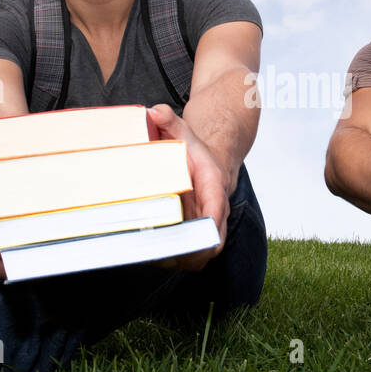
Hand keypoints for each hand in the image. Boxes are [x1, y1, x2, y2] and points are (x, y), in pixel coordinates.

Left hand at [147, 104, 227, 270]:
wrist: (212, 158)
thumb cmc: (196, 149)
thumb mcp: (182, 130)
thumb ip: (169, 120)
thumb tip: (154, 112)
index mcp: (214, 185)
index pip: (216, 211)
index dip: (206, 228)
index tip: (193, 238)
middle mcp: (215, 209)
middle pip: (212, 242)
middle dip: (191, 253)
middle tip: (164, 256)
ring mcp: (208, 223)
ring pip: (203, 253)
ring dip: (183, 260)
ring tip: (155, 258)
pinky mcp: (198, 232)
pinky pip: (192, 251)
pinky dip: (177, 257)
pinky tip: (154, 256)